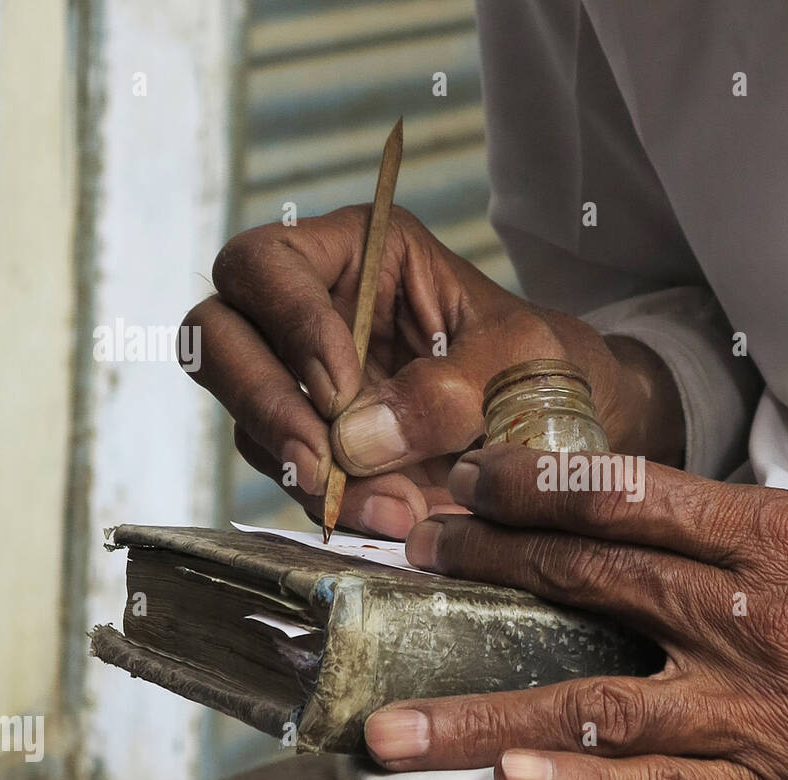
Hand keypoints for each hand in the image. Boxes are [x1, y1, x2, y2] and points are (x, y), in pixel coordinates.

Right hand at [182, 206, 681, 537]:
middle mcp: (314, 313)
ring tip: (389, 505)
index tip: (341, 387)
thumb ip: (448, 391)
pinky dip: (333, 503)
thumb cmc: (548, 370)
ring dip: (303, 468)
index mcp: (360, 255)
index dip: (287, 322)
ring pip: (246, 416)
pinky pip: (289, 475)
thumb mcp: (520, 364)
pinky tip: (392, 517)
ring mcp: (306, 383)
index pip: (266, 264)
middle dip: (263, 400)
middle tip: (319, 459)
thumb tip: (355, 439)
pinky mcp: (319, 447)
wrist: (571, 436)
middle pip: (217, 334)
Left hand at [365, 447, 787, 779]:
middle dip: (488, 566)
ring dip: (483, 714)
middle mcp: (751, 614)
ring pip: (592, 704)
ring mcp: (757, 709)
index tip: (470, 481)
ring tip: (395, 724)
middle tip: (408, 559)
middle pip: (588, 580)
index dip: (534, 484)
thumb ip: (760, 530)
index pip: (627, 497)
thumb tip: (678, 524)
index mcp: (776, 538)